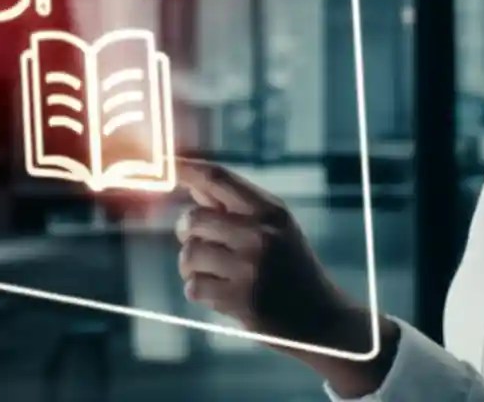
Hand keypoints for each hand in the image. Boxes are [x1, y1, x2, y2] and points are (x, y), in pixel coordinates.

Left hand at [174, 159, 366, 352]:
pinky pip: (194, 286)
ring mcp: (250, 267)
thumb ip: (234, 207)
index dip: (186, 168)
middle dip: (186, 232)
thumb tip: (193, 185)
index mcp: (271, 210)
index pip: (218, 178)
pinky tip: (221, 294)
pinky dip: (200, 291)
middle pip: (193, 219)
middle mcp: (261, 234)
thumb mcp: (275, 228)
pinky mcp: (239, 299)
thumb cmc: (290, 267)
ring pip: (189, 254)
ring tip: (212, 273)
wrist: (320, 318)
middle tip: (196, 242)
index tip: (164, 165)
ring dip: (191, 266)